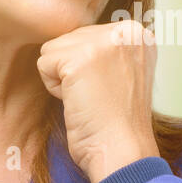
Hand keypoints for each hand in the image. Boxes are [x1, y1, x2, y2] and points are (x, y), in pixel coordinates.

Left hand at [36, 19, 161, 182]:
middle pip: (69, 39)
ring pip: (54, 49)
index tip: (109, 89)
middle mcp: (125, 31)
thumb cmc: (119, 121)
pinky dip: (54, 88)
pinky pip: (44, 64)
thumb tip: (72, 40)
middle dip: (75, 70)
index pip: (87, 35)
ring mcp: (103, 42)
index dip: (88, 67)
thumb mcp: (124, 72)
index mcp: (137, 33)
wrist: (123, 151)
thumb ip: (106, 50)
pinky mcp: (79, 59)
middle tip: (99, 96)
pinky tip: (79, 102)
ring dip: (63, 79)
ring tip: (90, 99)